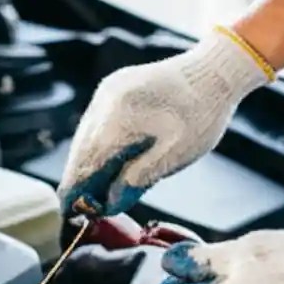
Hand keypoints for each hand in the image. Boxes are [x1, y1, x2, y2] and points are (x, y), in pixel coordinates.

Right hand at [57, 28, 272, 216]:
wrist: (214, 69)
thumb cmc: (202, 115)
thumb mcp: (176, 154)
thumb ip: (139, 179)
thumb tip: (108, 202)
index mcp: (119, 121)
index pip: (85, 164)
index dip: (74, 191)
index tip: (68, 213)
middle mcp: (105, 103)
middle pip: (80, 151)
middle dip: (78, 180)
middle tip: (80, 207)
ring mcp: (107, 92)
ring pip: (84, 136)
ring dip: (85, 163)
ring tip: (91, 188)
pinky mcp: (113, 87)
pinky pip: (94, 122)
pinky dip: (95, 144)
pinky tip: (104, 160)